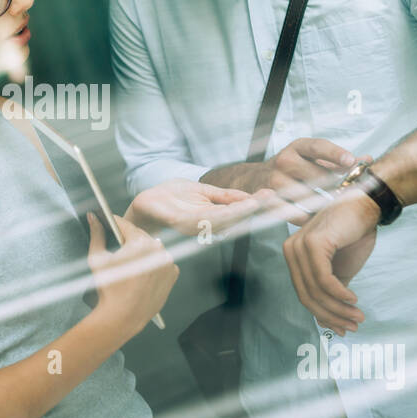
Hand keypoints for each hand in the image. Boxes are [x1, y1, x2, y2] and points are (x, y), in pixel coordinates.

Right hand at [86, 213, 178, 334]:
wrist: (123, 316)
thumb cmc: (109, 289)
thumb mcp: (97, 259)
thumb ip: (97, 234)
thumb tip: (93, 218)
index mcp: (140, 242)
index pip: (125, 225)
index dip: (114, 223)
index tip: (108, 223)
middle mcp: (158, 249)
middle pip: (140, 237)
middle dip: (128, 240)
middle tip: (117, 248)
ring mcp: (167, 262)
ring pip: (152, 249)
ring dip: (142, 252)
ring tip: (129, 263)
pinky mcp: (172, 274)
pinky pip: (161, 263)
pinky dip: (153, 264)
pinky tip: (141, 273)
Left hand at [125, 179, 260, 237]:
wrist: (146, 203)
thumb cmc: (171, 198)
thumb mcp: (202, 191)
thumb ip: (223, 196)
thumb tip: (248, 197)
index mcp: (211, 216)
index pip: (237, 211)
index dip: (254, 204)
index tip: (270, 196)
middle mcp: (206, 225)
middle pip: (234, 219)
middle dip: (252, 209)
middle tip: (270, 199)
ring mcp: (194, 226)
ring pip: (222, 221)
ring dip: (240, 212)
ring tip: (256, 202)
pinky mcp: (182, 222)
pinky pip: (205, 220)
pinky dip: (221, 215)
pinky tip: (233, 208)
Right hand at [250, 142, 372, 226]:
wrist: (253, 178)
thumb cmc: (291, 168)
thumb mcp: (309, 158)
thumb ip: (337, 161)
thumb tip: (368, 159)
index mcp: (298, 147)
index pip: (318, 147)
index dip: (335, 154)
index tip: (351, 161)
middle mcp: (285, 160)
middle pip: (318, 177)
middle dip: (335, 188)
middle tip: (348, 196)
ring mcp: (275, 180)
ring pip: (309, 198)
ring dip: (323, 205)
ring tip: (332, 208)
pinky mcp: (269, 200)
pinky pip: (297, 213)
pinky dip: (308, 218)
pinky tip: (314, 217)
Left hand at [281, 190, 379, 335]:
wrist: (368, 206)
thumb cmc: (354, 235)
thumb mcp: (340, 270)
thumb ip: (331, 292)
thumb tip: (327, 323)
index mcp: (293, 256)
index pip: (304, 294)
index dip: (324, 315)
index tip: (344, 328)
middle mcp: (290, 250)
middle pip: (307, 296)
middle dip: (332, 316)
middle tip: (353, 326)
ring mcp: (299, 245)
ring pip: (316, 291)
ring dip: (339, 309)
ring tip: (358, 316)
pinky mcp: (313, 243)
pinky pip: (324, 279)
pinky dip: (339, 294)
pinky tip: (353, 300)